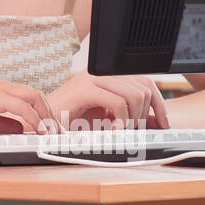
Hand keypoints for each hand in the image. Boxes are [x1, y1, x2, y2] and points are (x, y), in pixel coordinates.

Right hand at [0, 74, 59, 133]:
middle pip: (37, 95)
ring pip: (34, 97)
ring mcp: (1, 89)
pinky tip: (38, 129)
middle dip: (49, 114)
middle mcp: (3, 86)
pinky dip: (33, 118)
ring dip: (45, 115)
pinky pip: (22, 106)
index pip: (29, 97)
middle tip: (55, 131)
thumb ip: (1, 122)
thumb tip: (20, 128)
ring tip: (51, 132)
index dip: (42, 112)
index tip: (48, 127)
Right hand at [44, 72, 169, 130]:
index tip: (163, 123)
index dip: (159, 104)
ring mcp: (92, 78)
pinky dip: (121, 119)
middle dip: (146, 114)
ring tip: (123, 131)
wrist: (41, 123)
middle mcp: (101, 73)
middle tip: (135, 131)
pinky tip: (113, 130)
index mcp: (108, 77)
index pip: (145, 82)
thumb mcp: (107, 120)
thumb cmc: (70, 122)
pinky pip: (116, 101)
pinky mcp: (84, 89)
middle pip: (143, 86)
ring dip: (134, 118)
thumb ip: (131, 118)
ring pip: (134, 94)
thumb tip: (157, 123)